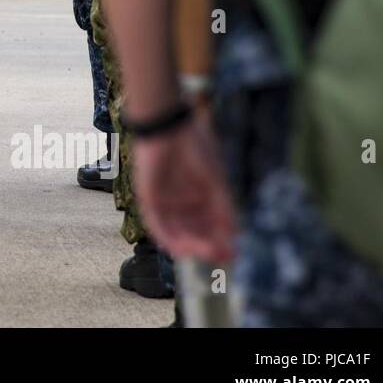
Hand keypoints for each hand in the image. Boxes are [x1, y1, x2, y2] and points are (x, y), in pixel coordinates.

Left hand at [132, 116, 236, 264]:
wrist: (167, 126)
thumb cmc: (195, 145)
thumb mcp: (215, 179)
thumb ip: (223, 207)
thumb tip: (234, 234)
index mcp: (199, 193)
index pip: (210, 223)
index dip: (221, 239)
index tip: (232, 253)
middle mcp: (182, 199)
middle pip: (194, 230)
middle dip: (207, 245)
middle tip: (220, 257)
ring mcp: (165, 199)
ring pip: (177, 230)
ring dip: (191, 245)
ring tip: (206, 254)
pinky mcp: (148, 198)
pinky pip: (156, 223)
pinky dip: (168, 238)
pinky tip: (181, 249)